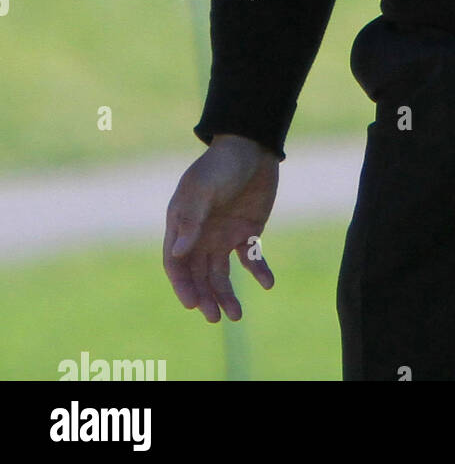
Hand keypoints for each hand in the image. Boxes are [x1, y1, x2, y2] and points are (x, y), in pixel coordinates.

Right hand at [163, 134, 279, 321]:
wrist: (253, 146)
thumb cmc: (221, 164)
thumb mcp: (204, 189)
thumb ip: (192, 220)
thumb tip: (180, 253)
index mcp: (182, 225)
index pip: (176, 263)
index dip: (183, 285)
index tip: (193, 304)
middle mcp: (200, 235)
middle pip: (199, 275)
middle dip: (206, 297)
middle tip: (217, 316)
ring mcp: (223, 235)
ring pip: (222, 274)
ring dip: (228, 294)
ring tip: (236, 315)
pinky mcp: (247, 231)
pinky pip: (251, 258)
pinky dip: (259, 271)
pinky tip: (268, 282)